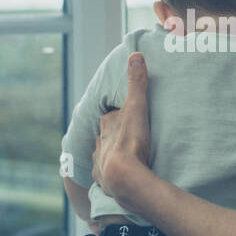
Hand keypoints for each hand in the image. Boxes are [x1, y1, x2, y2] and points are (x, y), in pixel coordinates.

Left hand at [92, 53, 151, 207]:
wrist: (123, 177)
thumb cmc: (131, 141)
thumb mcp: (137, 107)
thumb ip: (137, 83)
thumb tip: (135, 55)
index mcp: (106, 124)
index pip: (112, 117)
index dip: (121, 117)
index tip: (131, 119)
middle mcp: (98, 142)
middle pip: (107, 136)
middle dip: (116, 136)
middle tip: (132, 140)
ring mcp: (98, 161)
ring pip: (104, 155)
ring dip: (113, 155)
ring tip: (128, 160)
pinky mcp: (101, 180)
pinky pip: (105, 175)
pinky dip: (111, 174)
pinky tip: (119, 177)